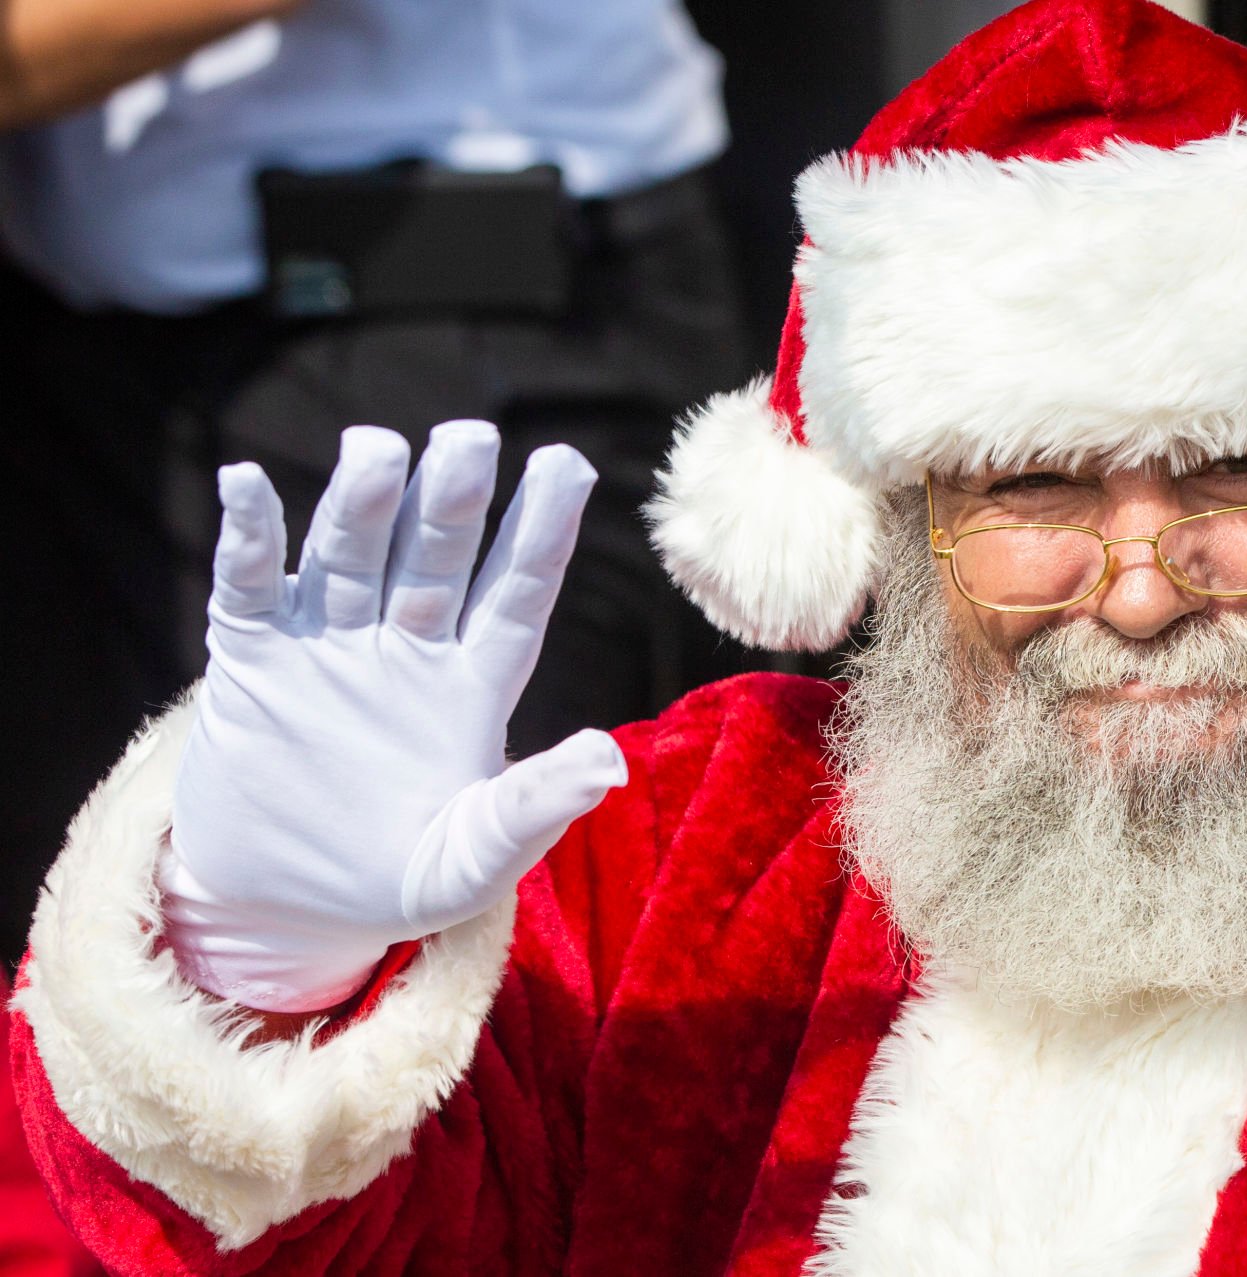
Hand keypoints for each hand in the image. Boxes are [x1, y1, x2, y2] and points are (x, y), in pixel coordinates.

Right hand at [161, 422, 627, 1011]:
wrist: (281, 910)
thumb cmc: (393, 883)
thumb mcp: (470, 862)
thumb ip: (531, 810)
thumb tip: (608, 761)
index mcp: (473, 685)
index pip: (515, 594)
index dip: (541, 533)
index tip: (569, 466)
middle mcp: (407, 646)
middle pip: (436, 556)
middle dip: (452, 499)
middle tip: (471, 438)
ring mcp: (329, 645)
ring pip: (352, 555)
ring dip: (362, 504)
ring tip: (376, 447)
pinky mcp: (252, 660)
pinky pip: (249, 587)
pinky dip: (248, 538)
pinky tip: (245, 483)